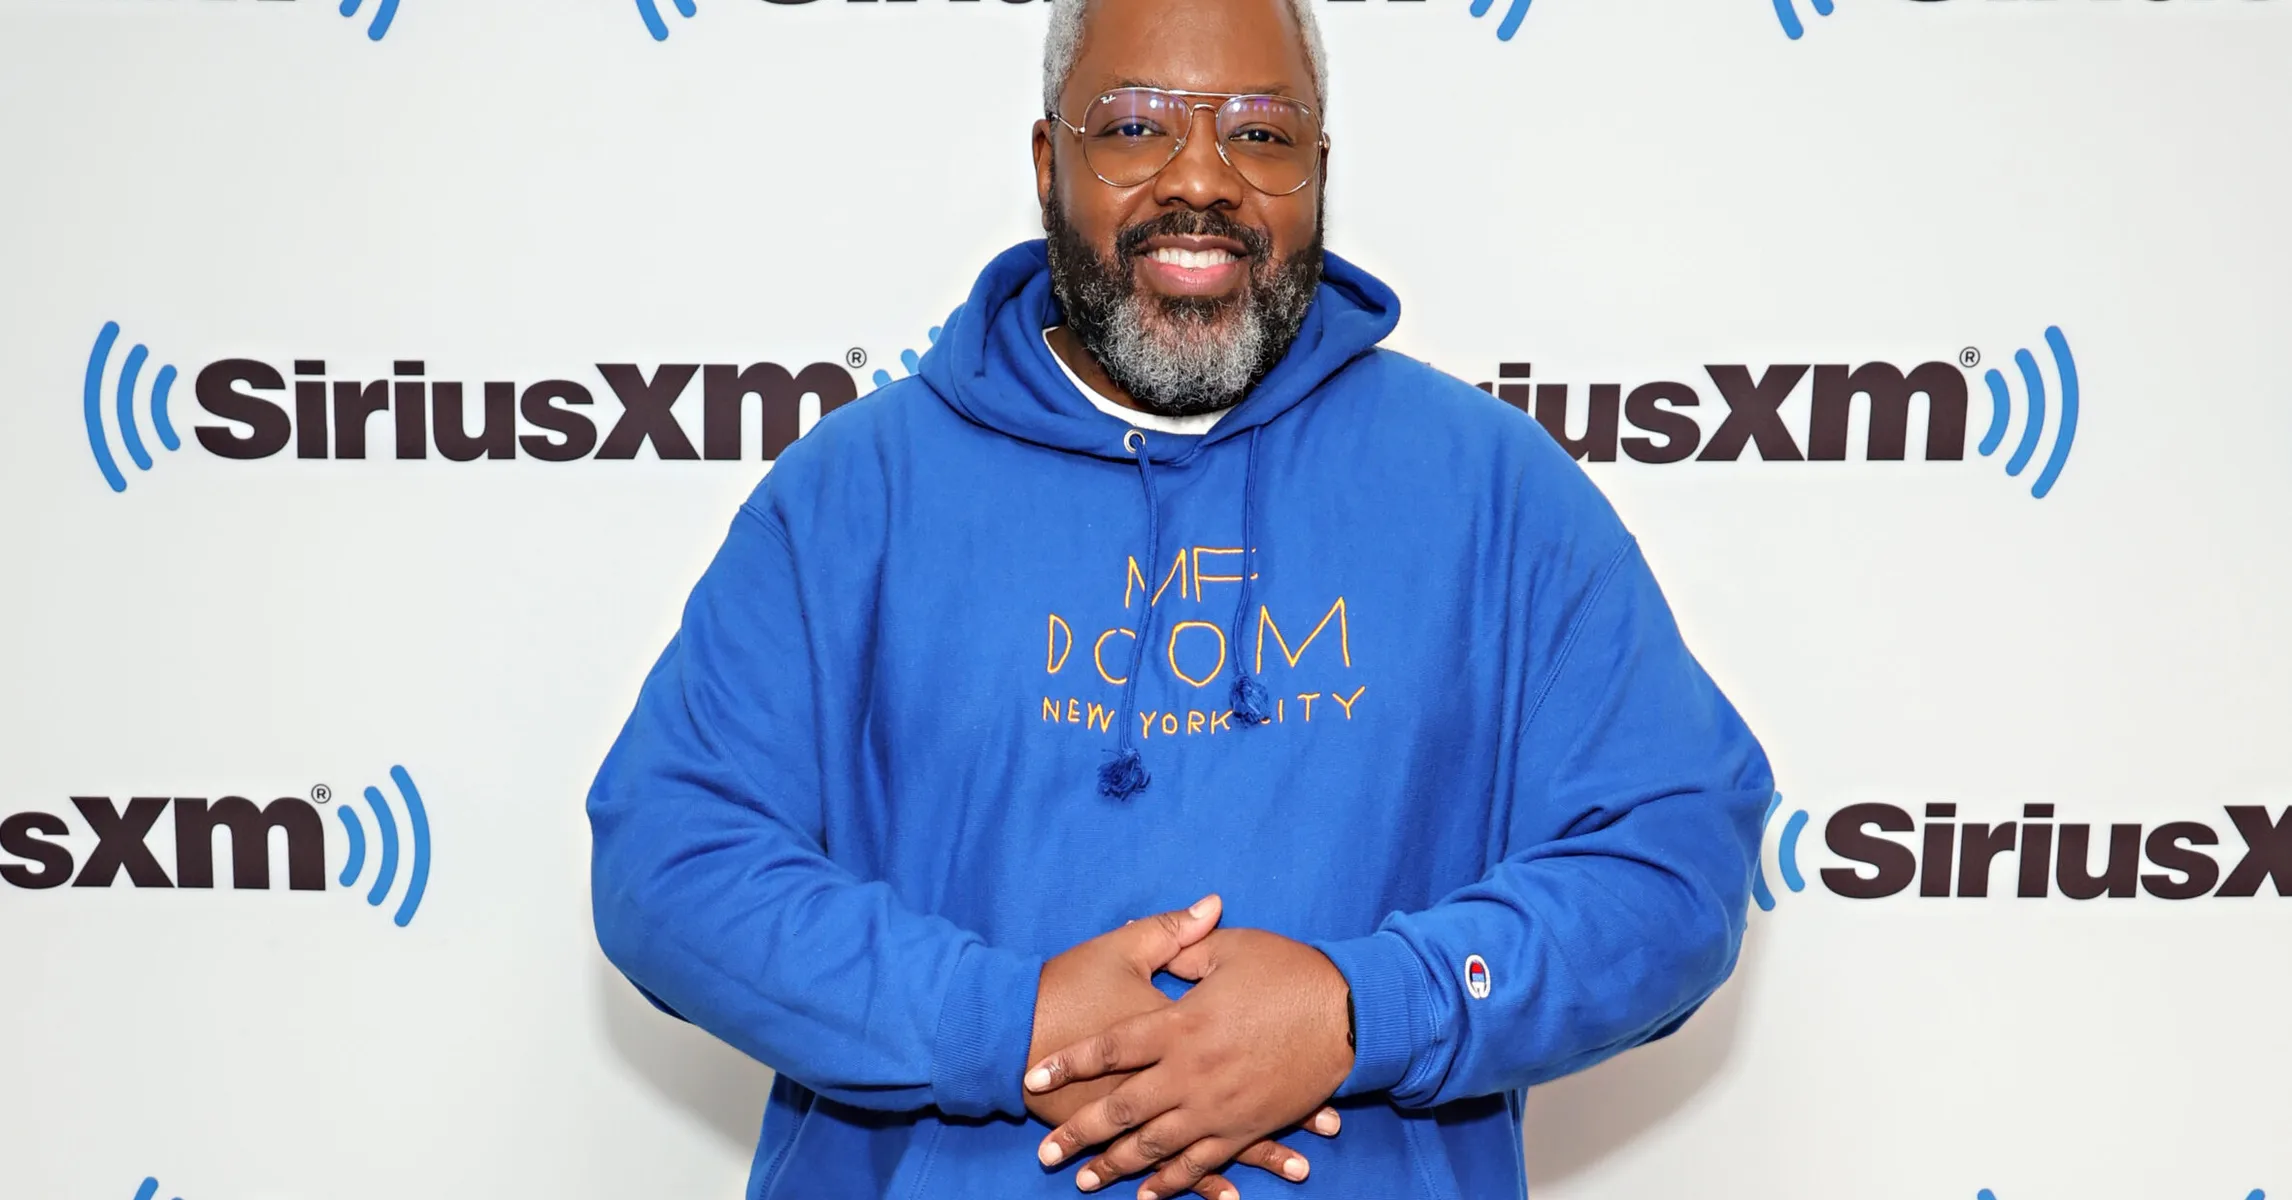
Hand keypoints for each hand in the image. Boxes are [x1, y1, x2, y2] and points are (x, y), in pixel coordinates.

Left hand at [1027, 928, 1354, 1199]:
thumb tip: (1158, 940)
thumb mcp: (1231, 948)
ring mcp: (1218, 1106)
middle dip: (1079, 1133)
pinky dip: (1174, 1182)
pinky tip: (1149, 1194)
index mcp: (1181, 1024)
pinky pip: (1202, 1162)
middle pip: (1122, 1108)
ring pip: (1156, 1146)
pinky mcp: (1246, 1127)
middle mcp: (1191, 1072)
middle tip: (1046, 1153)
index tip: (1032, 1077)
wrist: (1352, 1012)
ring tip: (1085, 1180)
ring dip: (1117, 1166)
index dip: (1068, 1063)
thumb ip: (1184, 947)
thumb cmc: (1290, 971)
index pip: (1109, 1047)